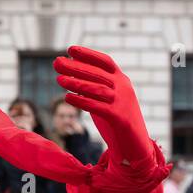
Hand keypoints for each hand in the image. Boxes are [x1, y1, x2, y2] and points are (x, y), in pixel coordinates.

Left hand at [53, 46, 150, 165]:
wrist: (135, 143)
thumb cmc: (115, 117)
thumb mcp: (104, 98)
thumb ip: (91, 85)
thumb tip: (68, 71)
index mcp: (122, 80)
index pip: (105, 62)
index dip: (89, 54)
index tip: (70, 49)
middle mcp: (124, 88)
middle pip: (98, 74)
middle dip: (76, 67)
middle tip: (56, 63)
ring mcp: (123, 102)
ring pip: (97, 89)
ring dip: (76, 83)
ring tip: (59, 79)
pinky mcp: (119, 118)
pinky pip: (98, 107)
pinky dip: (82, 101)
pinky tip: (67, 98)